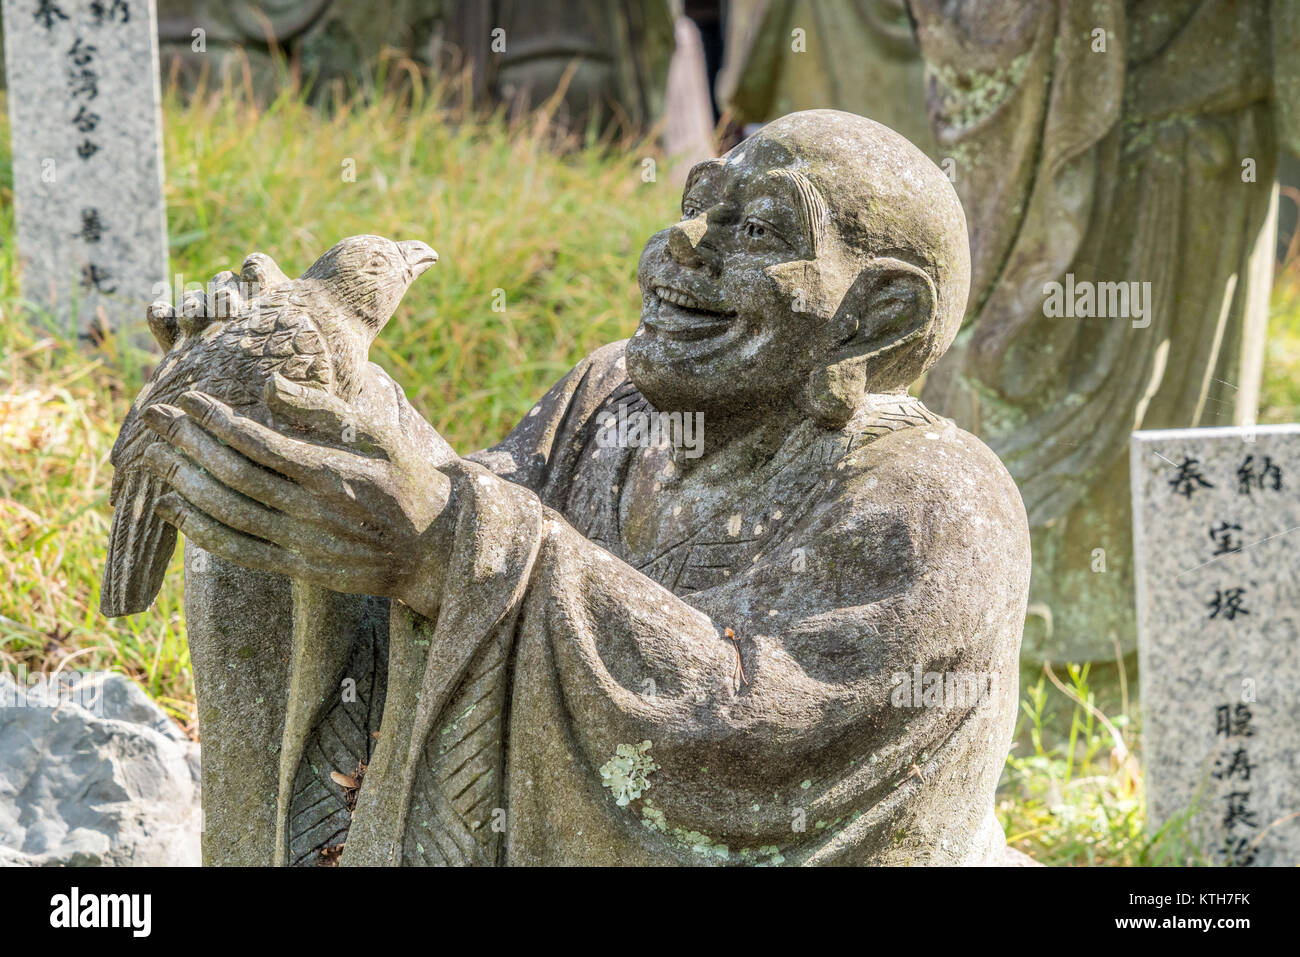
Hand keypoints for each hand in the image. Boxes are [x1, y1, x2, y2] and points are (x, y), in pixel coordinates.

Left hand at [141, 366, 456, 607]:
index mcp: (330, 471)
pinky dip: (200, 530)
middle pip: (232, 474)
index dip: (216, 420)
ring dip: (186, 483)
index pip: (257, 442)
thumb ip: (321, 408)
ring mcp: (302, 543)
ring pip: (227, 512)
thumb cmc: (407, 479)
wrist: (436, 548)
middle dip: (187, 442)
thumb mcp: (377, 433)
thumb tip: (265, 385)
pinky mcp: (298, 568)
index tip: (189, 397)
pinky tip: (175, 508)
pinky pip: (237, 550)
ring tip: (156, 457)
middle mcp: (311, 510)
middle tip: (154, 416)